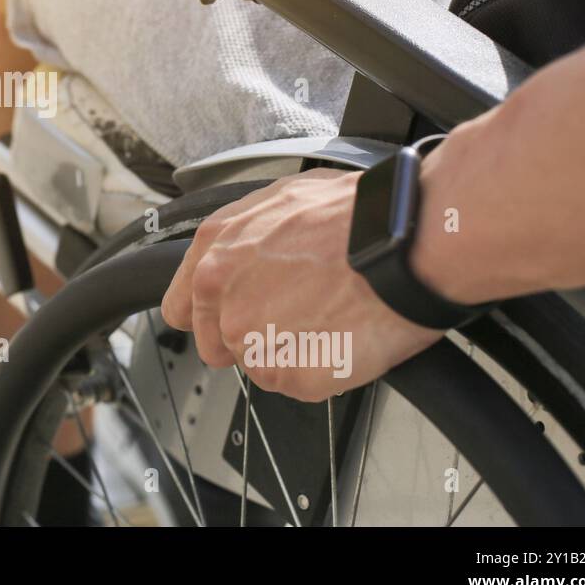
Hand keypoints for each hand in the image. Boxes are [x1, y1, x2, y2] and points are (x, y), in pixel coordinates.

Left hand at [160, 169, 443, 401]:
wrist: (403, 243)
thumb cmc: (353, 216)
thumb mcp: (278, 199)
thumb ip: (241, 236)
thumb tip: (234, 252)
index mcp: (214, 257)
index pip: (181, 309)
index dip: (207, 315)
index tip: (225, 317)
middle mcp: (224, 303)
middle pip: (219, 346)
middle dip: (251, 337)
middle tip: (296, 315)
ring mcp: (255, 344)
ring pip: (260, 366)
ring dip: (289, 352)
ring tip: (328, 317)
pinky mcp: (291, 376)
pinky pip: (298, 384)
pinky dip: (320, 369)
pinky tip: (342, 335)